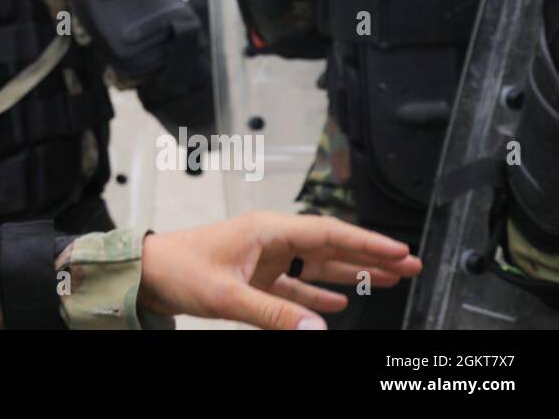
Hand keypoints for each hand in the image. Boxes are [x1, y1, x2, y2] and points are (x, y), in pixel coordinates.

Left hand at [138, 211, 421, 328]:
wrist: (148, 274)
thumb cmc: (181, 270)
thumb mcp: (227, 294)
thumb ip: (274, 313)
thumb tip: (319, 328)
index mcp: (268, 230)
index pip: (328, 233)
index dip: (367, 242)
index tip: (400, 250)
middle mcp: (271, 239)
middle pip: (331, 246)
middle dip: (370, 255)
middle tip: (411, 264)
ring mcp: (265, 257)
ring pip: (318, 264)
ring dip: (352, 272)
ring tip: (391, 279)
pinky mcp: (256, 276)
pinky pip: (297, 284)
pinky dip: (319, 292)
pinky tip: (340, 301)